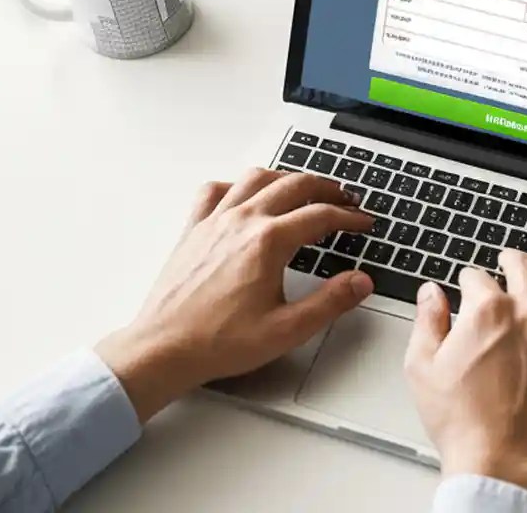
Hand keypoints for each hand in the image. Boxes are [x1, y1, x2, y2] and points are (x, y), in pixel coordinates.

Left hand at [96, 169, 375, 421]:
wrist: (164, 349)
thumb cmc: (217, 341)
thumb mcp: (288, 329)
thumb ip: (330, 302)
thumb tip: (360, 281)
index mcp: (268, 242)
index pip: (321, 216)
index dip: (350, 216)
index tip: (363, 222)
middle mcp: (241, 222)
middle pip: (294, 185)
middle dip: (326, 188)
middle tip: (345, 198)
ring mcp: (214, 222)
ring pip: (256, 178)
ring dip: (286, 177)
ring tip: (303, 187)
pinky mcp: (193, 230)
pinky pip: (215, 191)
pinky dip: (236, 185)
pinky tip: (244, 196)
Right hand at [404, 250, 526, 499]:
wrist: (500, 459)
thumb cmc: (463, 421)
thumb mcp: (423, 368)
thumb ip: (427, 322)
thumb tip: (431, 293)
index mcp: (487, 312)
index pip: (477, 277)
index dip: (469, 280)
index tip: (468, 287)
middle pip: (523, 265)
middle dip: (510, 260)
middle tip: (507, 262)